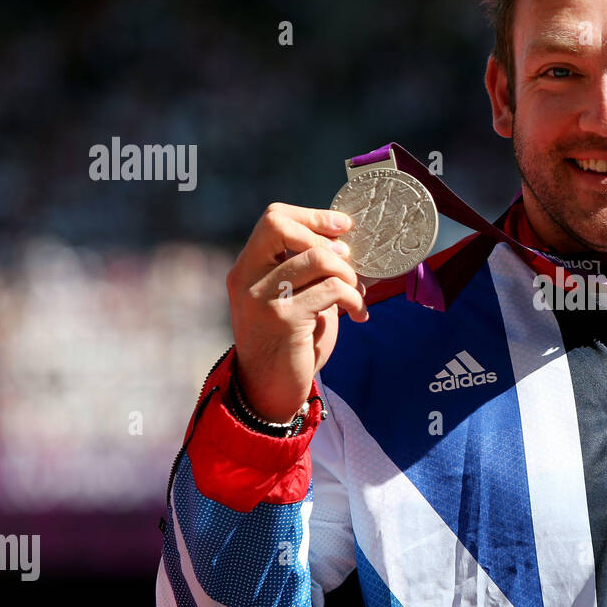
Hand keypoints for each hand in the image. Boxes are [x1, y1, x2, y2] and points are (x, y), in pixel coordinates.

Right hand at [226, 203, 367, 421]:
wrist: (270, 391)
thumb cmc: (288, 342)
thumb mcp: (289, 299)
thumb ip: (304, 271)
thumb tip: (344, 242)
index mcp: (247, 268)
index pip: (273, 218)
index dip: (311, 216)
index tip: (343, 226)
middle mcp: (247, 277)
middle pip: (283, 226)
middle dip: (327, 240)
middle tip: (349, 265)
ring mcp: (262, 297)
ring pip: (316, 258)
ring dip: (348, 273)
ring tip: (356, 294)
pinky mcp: (284, 318)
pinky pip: (331, 289)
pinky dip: (354, 298)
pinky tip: (359, 314)